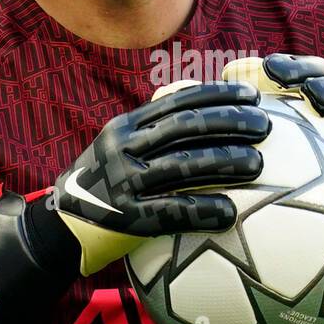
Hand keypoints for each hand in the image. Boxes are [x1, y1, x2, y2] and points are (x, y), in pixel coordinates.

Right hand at [52, 80, 270, 275]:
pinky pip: (170, 212)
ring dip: (224, 161)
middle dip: (229, 122)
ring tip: (257, 163)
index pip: (177, 102)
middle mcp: (122, 149)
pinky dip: (203, 210)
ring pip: (181, 165)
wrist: (59, 227)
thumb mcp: (120, 148)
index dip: (217, 96)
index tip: (250, 97)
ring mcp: (122, 183)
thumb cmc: (104, 185)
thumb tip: (210, 112)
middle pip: (184, 128)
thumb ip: (154, 132)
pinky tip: (229, 211)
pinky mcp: (125, 219)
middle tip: (264, 125)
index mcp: (125, 127)